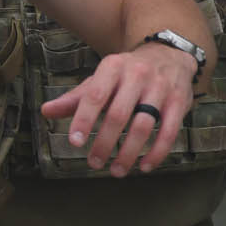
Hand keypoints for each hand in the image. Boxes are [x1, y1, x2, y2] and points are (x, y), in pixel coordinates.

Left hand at [41, 43, 198, 175]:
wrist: (169, 55)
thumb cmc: (127, 73)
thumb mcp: (100, 78)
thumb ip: (76, 98)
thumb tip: (45, 111)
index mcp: (112, 67)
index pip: (94, 96)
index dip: (83, 120)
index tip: (75, 142)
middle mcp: (137, 75)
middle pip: (118, 114)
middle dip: (104, 142)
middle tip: (93, 163)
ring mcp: (161, 88)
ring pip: (143, 126)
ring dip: (129, 152)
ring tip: (116, 171)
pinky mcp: (180, 102)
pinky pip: (169, 131)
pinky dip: (157, 152)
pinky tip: (144, 167)